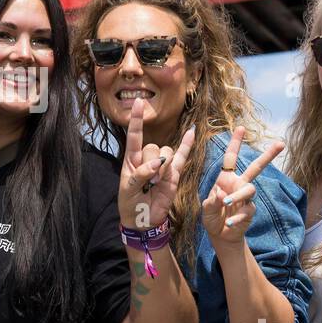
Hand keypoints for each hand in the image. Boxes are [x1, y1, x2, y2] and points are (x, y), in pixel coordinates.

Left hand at [117, 98, 195, 228]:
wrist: (143, 220)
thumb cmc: (131, 204)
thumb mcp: (128, 190)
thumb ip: (140, 175)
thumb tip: (158, 164)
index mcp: (131, 160)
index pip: (134, 136)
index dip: (136, 119)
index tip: (137, 101)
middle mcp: (147, 158)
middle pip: (153, 146)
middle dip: (151, 163)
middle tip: (148, 183)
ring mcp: (162, 165)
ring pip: (167, 153)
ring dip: (163, 168)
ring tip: (156, 184)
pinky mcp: (174, 173)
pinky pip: (182, 156)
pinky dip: (188, 144)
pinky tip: (193, 131)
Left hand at [201, 127, 283, 246]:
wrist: (220, 234)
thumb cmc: (212, 217)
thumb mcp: (206, 208)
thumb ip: (212, 201)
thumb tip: (222, 194)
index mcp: (226, 178)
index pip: (231, 158)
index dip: (235, 143)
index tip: (241, 127)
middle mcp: (239, 184)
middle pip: (256, 167)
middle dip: (268, 155)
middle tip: (281, 144)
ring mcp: (246, 198)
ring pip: (250, 189)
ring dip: (238, 195)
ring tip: (226, 203)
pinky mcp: (250, 211)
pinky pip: (247, 210)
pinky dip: (236, 217)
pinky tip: (228, 223)